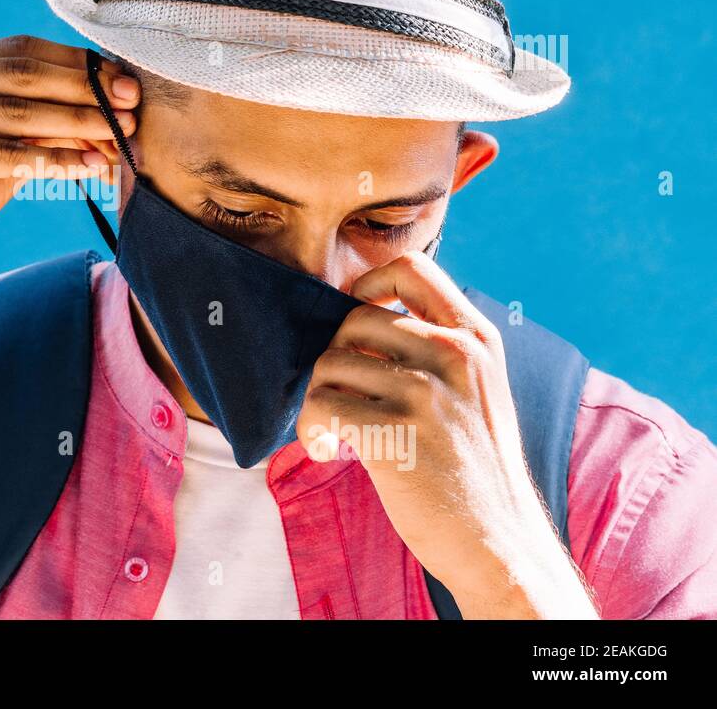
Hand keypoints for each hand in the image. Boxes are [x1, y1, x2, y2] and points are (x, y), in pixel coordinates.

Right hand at [0, 35, 138, 285]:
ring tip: (120, 134)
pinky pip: (7, 151)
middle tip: (133, 101)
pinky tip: (92, 164)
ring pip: (20, 111)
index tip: (122, 78)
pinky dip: (55, 158)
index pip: (17, 49)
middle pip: (22, 73)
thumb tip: (106, 104)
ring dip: (80, 122)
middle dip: (85, 86)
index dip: (74, 62)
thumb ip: (35, 124)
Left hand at [296, 251, 598, 617]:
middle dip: (336, 361)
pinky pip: (321, 405)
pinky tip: (326, 452)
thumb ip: (439, 349)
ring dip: (319, 401)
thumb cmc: (476, 470)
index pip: (411, 269)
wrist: (501, 542)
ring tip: (334, 435)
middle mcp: (454, 355)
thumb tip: (365, 318)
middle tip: (343, 401)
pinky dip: (311, 430)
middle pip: (355, 320)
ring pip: (330, 363)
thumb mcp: (478, 390)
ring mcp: (426, 392)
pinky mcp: (395, 432)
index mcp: (476, 339)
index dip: (370, 285)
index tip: (359, 323)